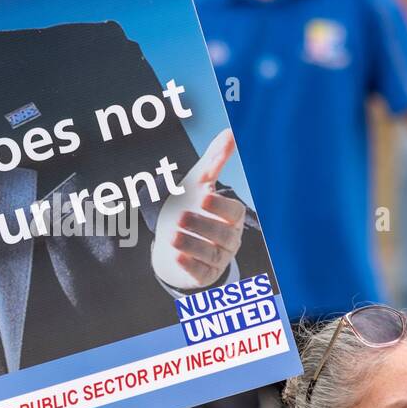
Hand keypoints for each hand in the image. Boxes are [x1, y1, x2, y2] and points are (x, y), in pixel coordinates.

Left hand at [152, 129, 244, 290]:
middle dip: (202, 225)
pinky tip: (175, 257)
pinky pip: (199, 273)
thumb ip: (215, 160)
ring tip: (172, 236)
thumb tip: (230, 131)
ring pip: (209, 254)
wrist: (177, 241)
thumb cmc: (194, 208)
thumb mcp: (200, 184)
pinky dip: (188, 266)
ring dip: (191, 245)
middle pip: (221, 235)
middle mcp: (229, 240)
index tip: (202, 196)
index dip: (219, 206)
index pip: (233, 213)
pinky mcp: (204, 276)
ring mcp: (217, 260)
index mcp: (231, 218)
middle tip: (180, 216)